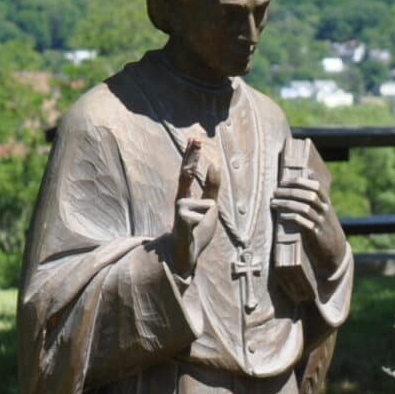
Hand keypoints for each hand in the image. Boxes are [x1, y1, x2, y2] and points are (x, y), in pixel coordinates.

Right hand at [171, 136, 222, 278]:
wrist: (188, 254)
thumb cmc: (197, 231)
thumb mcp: (209, 207)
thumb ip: (212, 188)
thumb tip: (214, 164)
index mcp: (186, 196)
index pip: (188, 172)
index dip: (191, 156)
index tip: (194, 139)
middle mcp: (180, 201)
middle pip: (185, 174)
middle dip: (191, 157)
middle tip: (195, 138)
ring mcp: (180, 210)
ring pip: (205, 203)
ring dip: (208, 213)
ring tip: (201, 223)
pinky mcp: (182, 221)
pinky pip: (202, 214)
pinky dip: (204, 221)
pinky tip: (195, 229)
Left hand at [272, 173, 347, 268]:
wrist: (335, 250)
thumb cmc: (323, 225)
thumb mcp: (322, 209)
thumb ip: (315, 194)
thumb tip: (308, 172)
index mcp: (326, 202)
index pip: (316, 186)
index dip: (299, 182)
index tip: (283, 182)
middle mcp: (325, 211)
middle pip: (309, 196)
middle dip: (290, 192)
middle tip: (275, 192)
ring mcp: (320, 222)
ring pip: (304, 208)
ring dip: (286, 204)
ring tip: (273, 203)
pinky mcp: (315, 234)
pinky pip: (303, 223)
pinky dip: (292, 218)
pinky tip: (282, 217)